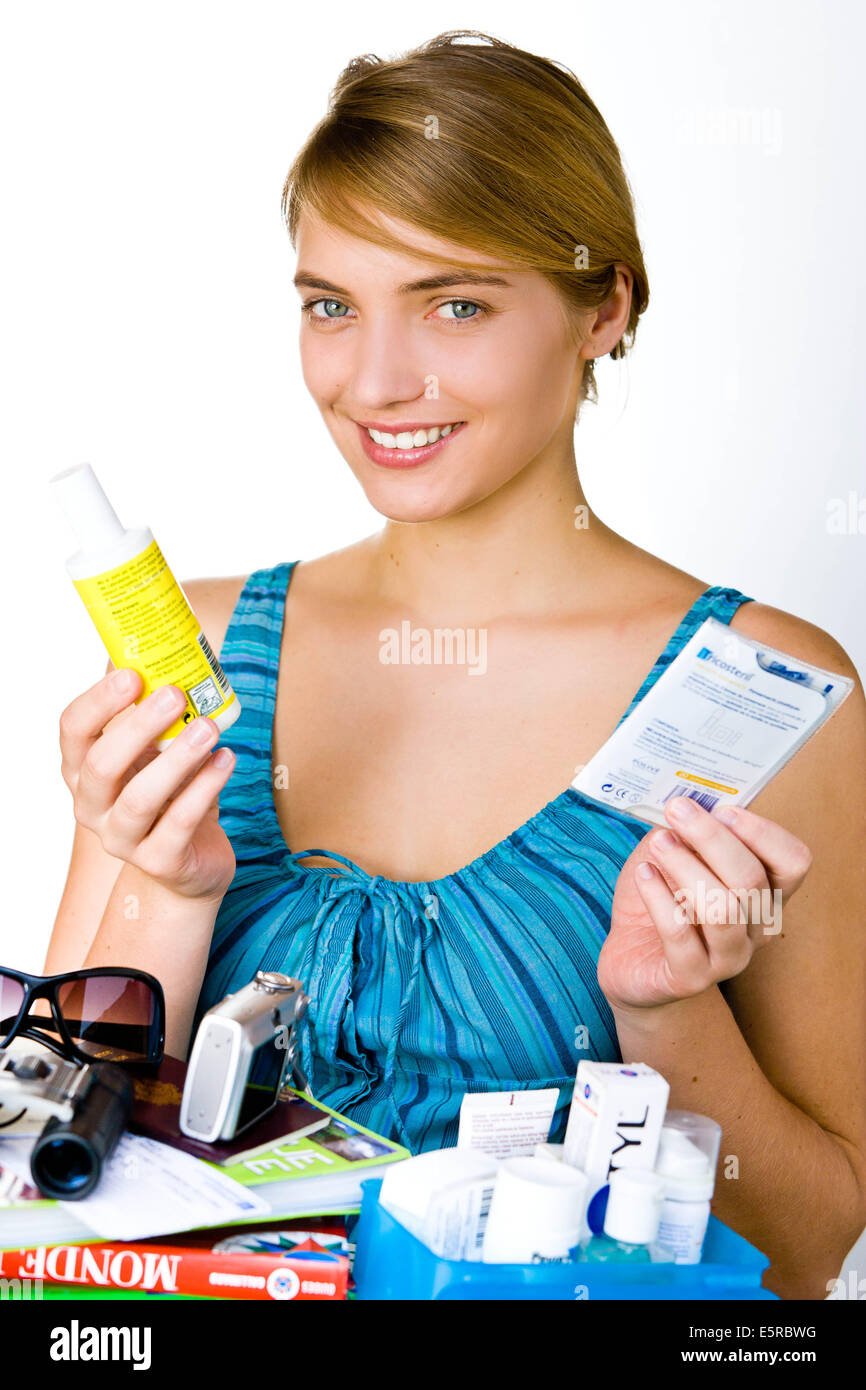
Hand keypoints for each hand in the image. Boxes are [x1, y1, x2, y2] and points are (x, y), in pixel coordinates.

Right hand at [59, 667, 236, 902]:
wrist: (189, 863)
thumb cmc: (170, 793)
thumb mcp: (154, 750)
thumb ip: (151, 709)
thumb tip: (157, 645)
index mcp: (83, 770)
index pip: (73, 731)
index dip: (99, 702)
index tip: (132, 674)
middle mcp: (92, 806)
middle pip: (102, 765)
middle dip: (139, 727)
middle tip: (175, 694)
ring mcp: (122, 839)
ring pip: (140, 799)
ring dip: (177, 759)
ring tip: (208, 727)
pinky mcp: (160, 862)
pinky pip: (180, 823)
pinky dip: (206, 787)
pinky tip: (227, 759)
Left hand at [597, 797, 812, 1011]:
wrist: (632, 957)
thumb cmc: (661, 898)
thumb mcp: (677, 854)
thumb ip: (690, 831)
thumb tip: (690, 800)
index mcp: (765, 893)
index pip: (792, 862)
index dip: (762, 833)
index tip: (722, 808)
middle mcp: (756, 929)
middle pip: (751, 879)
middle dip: (712, 838)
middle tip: (677, 810)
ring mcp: (728, 958)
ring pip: (722, 909)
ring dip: (686, 867)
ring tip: (659, 843)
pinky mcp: (690, 978)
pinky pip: (680, 934)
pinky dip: (658, 897)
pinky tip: (644, 874)